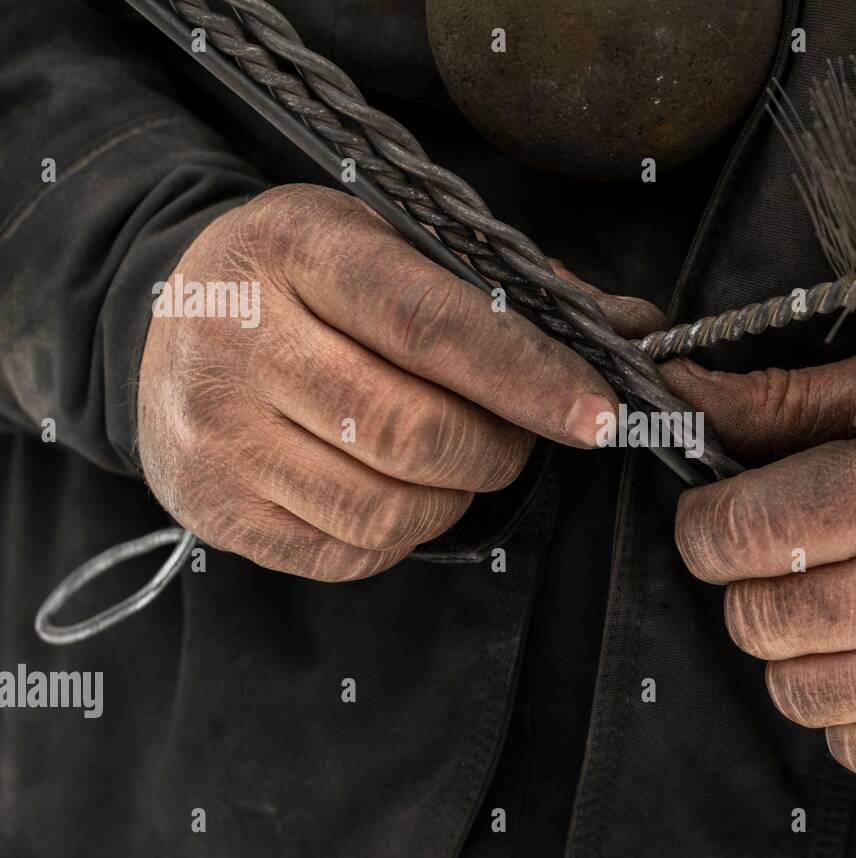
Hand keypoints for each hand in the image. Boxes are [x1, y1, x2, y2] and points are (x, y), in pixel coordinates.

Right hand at [138, 184, 661, 580]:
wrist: (159, 316)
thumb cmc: (302, 278)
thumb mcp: (386, 239)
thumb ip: (506, 286)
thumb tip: (630, 330)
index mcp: (298, 251)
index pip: (434, 325)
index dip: (529, 377)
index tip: (599, 414)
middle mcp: (243, 342)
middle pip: (415, 432)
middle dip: (497, 448)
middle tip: (514, 436)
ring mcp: (218, 435)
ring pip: (386, 508)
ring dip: (454, 497)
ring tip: (452, 461)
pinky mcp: (215, 510)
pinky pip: (348, 554)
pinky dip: (402, 535)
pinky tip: (395, 489)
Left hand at [665, 357, 855, 798]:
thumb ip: (785, 407)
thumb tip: (678, 395)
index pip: (738, 534)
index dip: (709, 532)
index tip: (724, 526)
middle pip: (755, 621)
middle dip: (763, 591)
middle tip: (816, 567)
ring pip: (792, 692)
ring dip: (810, 654)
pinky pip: (848, 746)